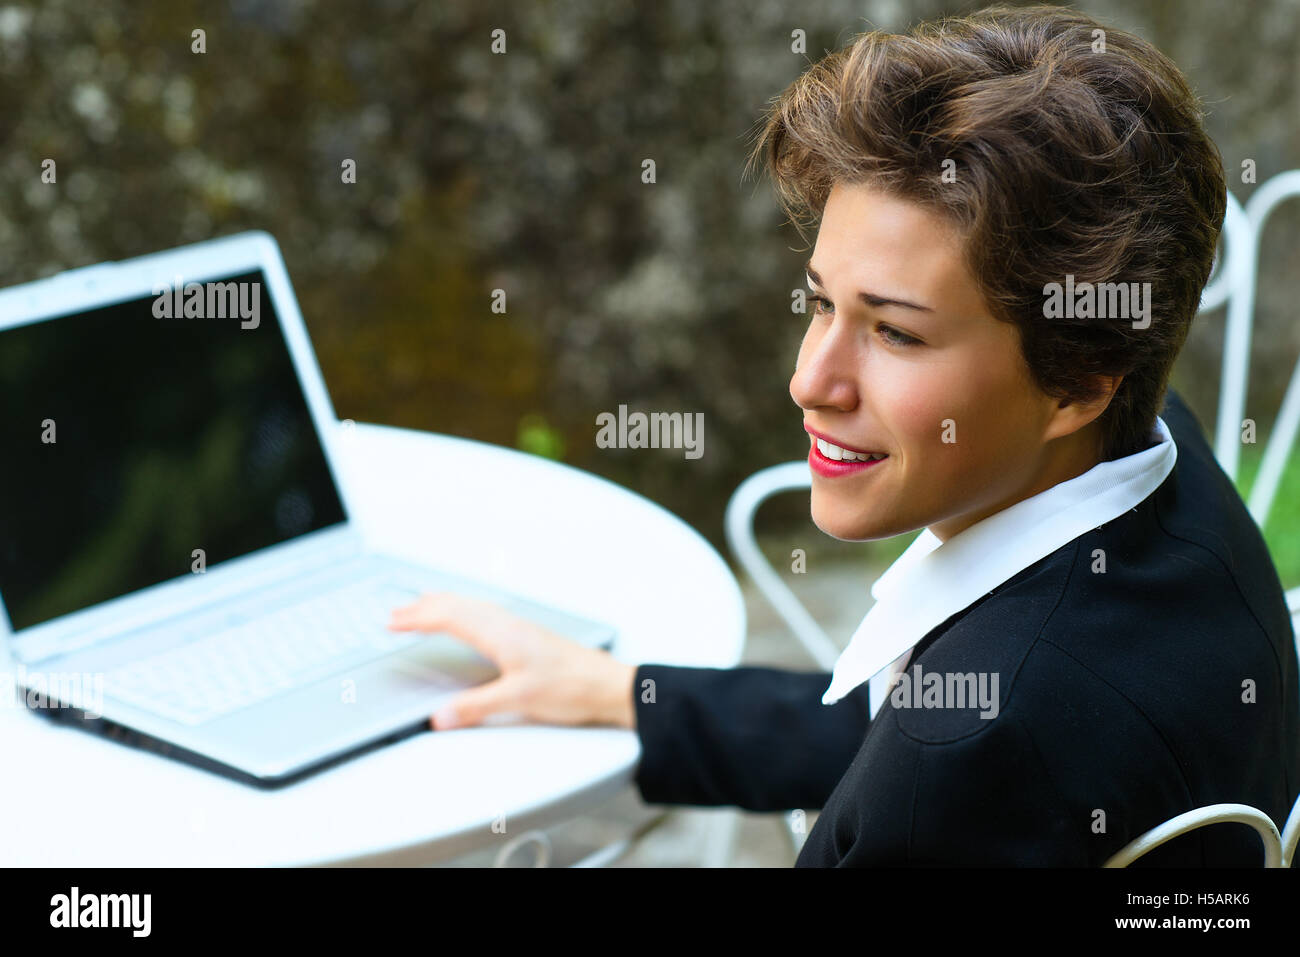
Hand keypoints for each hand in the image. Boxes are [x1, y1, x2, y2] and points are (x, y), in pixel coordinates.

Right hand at [387, 591, 635, 730]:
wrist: (606, 685)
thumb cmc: (570, 687)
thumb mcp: (518, 700)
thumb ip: (476, 707)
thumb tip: (440, 716)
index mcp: (500, 633)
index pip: (449, 618)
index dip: (417, 619)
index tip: (391, 622)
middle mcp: (507, 624)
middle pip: (457, 606)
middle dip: (423, 608)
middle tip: (395, 613)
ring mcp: (517, 627)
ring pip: (471, 606)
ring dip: (442, 605)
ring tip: (422, 604)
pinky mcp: (526, 635)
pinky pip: (485, 613)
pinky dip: (464, 610)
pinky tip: (468, 618)